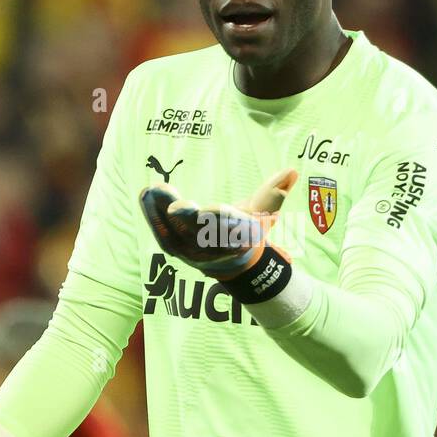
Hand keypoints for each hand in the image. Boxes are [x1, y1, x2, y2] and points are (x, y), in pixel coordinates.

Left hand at [139, 168, 298, 278]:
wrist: (235, 265)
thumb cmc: (248, 232)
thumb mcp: (264, 213)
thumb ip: (274, 192)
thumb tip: (292, 171)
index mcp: (239, 238)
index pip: (230, 228)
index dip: (219, 219)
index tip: (208, 210)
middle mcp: (215, 248)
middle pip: (200, 232)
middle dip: (188, 218)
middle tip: (176, 205)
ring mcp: (192, 251)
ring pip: (176, 232)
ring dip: (162, 212)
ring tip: (152, 189)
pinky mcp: (176, 249)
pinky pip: (162, 234)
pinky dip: (152, 215)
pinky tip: (145, 194)